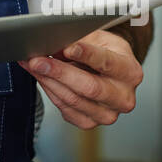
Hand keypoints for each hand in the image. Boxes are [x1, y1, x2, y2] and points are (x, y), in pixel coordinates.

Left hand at [18, 28, 142, 129]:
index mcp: (130, 72)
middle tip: (37, 60)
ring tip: (32, 64)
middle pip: (89, 87)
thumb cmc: (104, 52)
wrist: (109, 73)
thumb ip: (80, 39)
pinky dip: (49, 91)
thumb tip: (55, 41)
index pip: (107, 63)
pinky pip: (65, 109)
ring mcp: (107, 114)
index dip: (86, 54)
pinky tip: (40, 77)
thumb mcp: (98, 38)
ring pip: (73, 100)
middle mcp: (123, 97)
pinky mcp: (90, 123)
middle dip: (59, 72)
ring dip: (48, 81)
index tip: (67, 47)